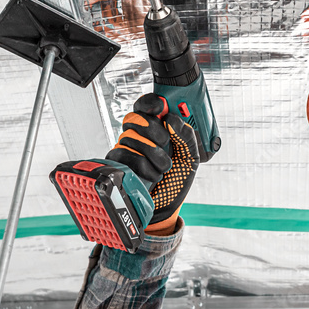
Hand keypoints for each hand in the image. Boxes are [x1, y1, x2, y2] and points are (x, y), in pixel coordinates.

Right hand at [105, 93, 199, 232]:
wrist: (168, 205)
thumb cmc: (177, 178)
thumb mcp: (191, 156)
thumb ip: (186, 135)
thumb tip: (172, 118)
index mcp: (157, 127)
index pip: (145, 105)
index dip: (150, 103)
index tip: (161, 108)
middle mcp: (139, 135)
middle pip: (135, 117)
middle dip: (153, 130)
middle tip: (166, 142)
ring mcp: (127, 148)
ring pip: (130, 137)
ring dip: (154, 154)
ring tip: (164, 167)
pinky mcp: (118, 164)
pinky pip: (124, 155)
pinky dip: (144, 167)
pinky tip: (153, 175)